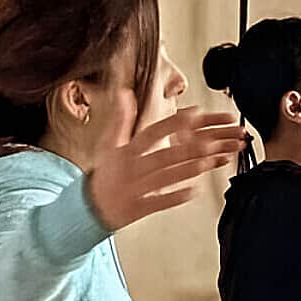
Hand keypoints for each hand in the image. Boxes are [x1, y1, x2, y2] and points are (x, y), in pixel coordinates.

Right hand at [87, 107, 244, 230]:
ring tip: (208, 161)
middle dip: (188, 149)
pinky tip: (195, 190)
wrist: (89, 207)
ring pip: (166, 178)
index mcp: (126, 151)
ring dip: (188, 170)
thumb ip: (120, 119)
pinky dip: (177, 196)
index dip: (173, 123)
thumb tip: (124, 92)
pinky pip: (161, 202)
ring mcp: (137, 189)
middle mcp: (133, 169)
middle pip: (164, 156)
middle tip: (210, 142)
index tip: (194, 114)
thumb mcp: (108, 143)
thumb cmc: (105, 173)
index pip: (152, 133)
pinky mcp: (140, 208)